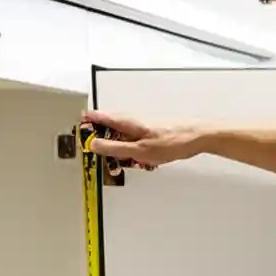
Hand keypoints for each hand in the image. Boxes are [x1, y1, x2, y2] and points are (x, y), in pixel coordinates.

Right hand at [80, 110, 204, 169]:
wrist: (198, 135)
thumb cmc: (173, 140)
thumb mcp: (139, 150)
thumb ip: (115, 148)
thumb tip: (94, 144)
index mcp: (127, 121)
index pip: (99, 117)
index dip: (86, 123)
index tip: (76, 130)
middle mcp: (133, 119)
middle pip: (108, 124)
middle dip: (98, 135)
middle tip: (90, 145)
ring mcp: (142, 124)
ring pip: (121, 132)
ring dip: (114, 143)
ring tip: (113, 156)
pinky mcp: (151, 131)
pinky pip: (132, 138)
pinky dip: (128, 146)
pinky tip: (134, 157)